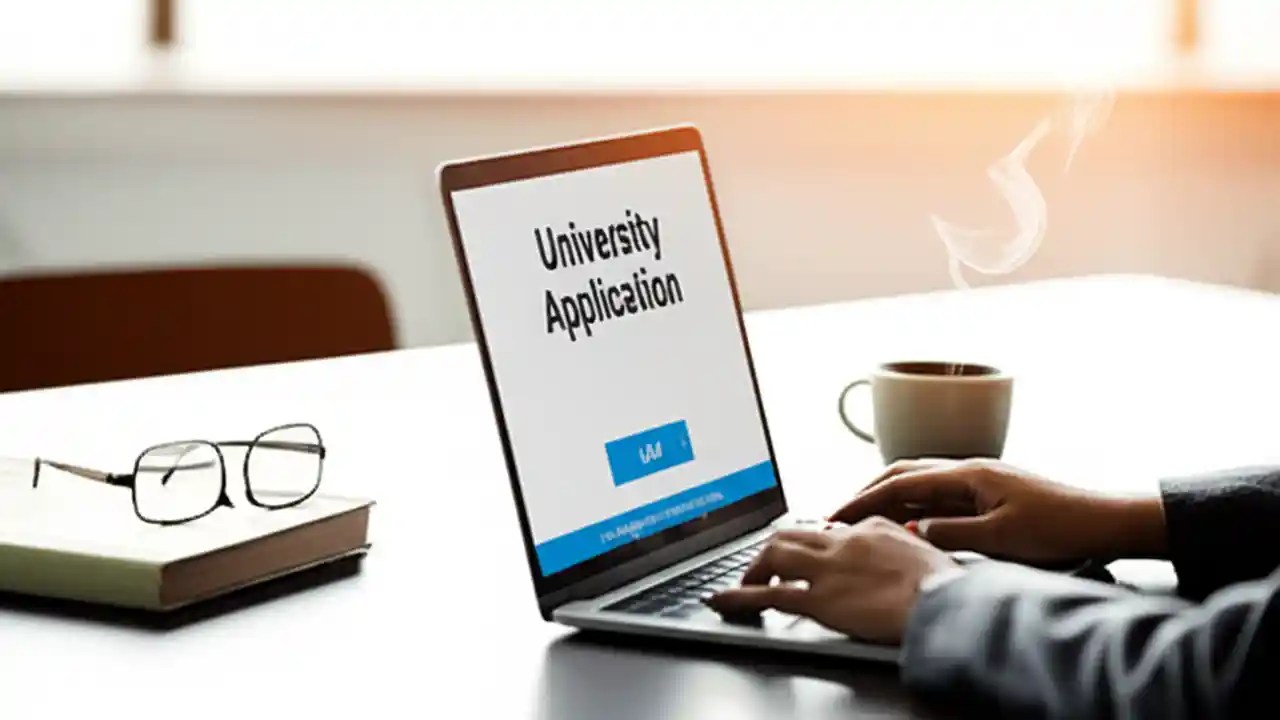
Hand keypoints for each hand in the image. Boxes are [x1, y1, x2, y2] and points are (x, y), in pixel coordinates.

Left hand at [706, 518, 957, 643]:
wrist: (948, 604)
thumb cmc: (948, 587)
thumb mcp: (926, 554)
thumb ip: (900, 549)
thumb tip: (894, 556)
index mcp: (870, 528)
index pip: (828, 530)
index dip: (812, 544)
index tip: (805, 553)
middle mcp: (843, 542)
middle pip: (792, 532)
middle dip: (772, 548)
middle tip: (763, 563)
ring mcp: (828, 569)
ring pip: (774, 555)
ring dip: (754, 568)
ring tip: (745, 581)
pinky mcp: (819, 599)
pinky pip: (769, 595)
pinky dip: (741, 597)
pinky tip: (726, 601)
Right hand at [828, 459, 1166, 563]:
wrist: (1104, 521)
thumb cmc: (1061, 527)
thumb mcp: (1001, 539)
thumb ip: (950, 534)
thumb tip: (911, 530)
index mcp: (967, 474)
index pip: (900, 483)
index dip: (863, 500)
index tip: (835, 516)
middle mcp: (968, 469)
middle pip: (902, 473)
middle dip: (865, 492)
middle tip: (837, 515)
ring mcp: (977, 479)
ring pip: (918, 482)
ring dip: (886, 497)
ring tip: (861, 517)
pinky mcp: (987, 493)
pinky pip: (937, 495)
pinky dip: (911, 506)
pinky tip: (905, 523)